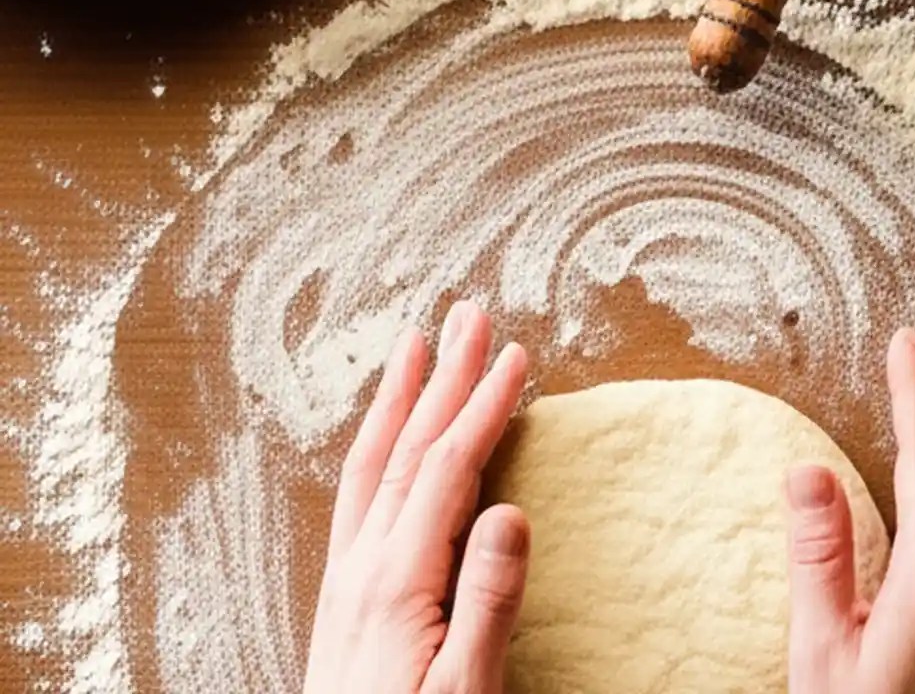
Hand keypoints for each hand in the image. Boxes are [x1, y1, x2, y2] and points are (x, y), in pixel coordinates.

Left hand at [305, 302, 529, 693]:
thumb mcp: (468, 688)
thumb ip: (485, 598)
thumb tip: (508, 510)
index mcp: (399, 578)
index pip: (448, 468)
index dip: (482, 407)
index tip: (515, 357)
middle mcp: (365, 562)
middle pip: (408, 447)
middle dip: (443, 376)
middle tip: (467, 314)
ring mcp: (348, 574)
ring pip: (375, 463)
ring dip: (400, 399)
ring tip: (417, 346)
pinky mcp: (345, 592)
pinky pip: (358, 494)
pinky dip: (377, 447)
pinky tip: (385, 439)